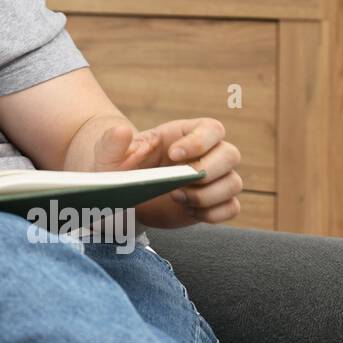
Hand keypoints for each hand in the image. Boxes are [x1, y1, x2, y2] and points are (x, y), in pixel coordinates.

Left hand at [92, 118, 242, 228]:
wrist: (123, 196)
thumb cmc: (118, 169)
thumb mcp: (109, 155)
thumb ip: (112, 143)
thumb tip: (122, 130)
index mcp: (184, 134)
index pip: (211, 128)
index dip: (199, 141)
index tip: (173, 155)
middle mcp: (205, 154)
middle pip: (231, 154)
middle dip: (208, 171)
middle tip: (179, 184)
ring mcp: (213, 179)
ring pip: (234, 183)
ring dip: (209, 195)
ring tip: (177, 198)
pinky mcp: (213, 203)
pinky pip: (232, 208)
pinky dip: (214, 213)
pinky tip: (188, 211)